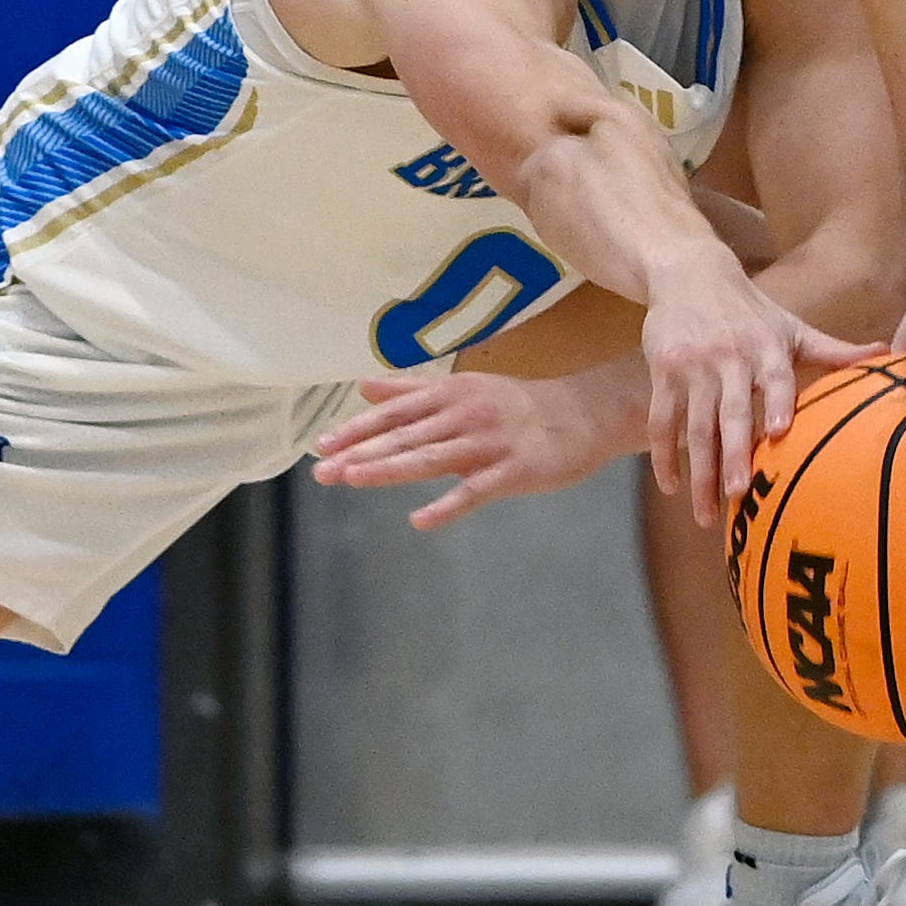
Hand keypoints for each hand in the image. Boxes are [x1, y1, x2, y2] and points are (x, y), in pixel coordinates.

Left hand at [310, 364, 635, 530]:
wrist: (583, 414)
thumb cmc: (517, 404)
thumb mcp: (463, 388)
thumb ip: (412, 389)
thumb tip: (363, 386)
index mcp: (449, 394)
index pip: (394, 412)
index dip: (357, 427)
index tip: (323, 443)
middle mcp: (464, 414)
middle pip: (404, 436)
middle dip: (361, 452)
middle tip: (323, 471)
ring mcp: (488, 443)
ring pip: (431, 458)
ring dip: (389, 469)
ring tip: (353, 479)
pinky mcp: (512, 470)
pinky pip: (474, 491)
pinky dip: (446, 506)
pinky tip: (419, 520)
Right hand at [637, 245, 868, 526]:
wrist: (690, 272)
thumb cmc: (750, 310)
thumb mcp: (791, 327)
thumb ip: (834, 350)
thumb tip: (891, 354)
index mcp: (766, 347)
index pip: (775, 377)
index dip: (777, 402)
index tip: (780, 433)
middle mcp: (729, 358)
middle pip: (730, 412)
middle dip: (732, 454)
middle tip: (739, 494)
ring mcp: (692, 367)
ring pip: (694, 425)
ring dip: (699, 472)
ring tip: (706, 515)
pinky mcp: (664, 371)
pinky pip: (662, 419)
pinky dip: (664, 454)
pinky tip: (671, 486)